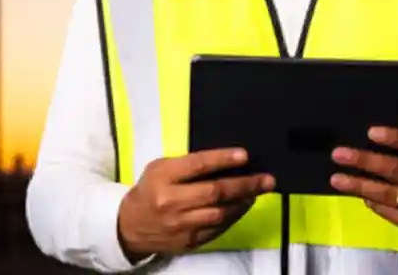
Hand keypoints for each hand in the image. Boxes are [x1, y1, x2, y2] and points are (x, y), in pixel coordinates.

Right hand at [117, 148, 275, 260]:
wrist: (131, 226)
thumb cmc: (150, 190)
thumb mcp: (159, 169)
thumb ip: (186, 164)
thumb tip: (224, 161)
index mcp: (163, 177)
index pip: (197, 165)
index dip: (223, 159)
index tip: (245, 155)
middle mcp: (172, 201)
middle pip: (215, 192)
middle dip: (245, 184)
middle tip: (267, 179)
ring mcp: (181, 224)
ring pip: (220, 212)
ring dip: (243, 202)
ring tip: (258, 192)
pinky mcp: (189, 241)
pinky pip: (218, 228)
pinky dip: (234, 216)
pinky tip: (242, 206)